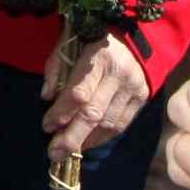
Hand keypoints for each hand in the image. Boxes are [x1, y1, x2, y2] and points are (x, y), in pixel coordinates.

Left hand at [41, 34, 151, 156]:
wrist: (132, 35)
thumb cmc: (91, 39)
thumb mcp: (68, 44)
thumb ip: (56, 69)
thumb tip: (47, 98)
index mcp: (98, 57)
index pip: (79, 93)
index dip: (61, 113)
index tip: (47, 126)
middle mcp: (119, 74)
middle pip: (94, 114)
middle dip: (72, 137)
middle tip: (54, 153)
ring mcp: (133, 88)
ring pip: (108, 123)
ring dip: (86, 141)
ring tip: (68, 151)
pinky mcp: (142, 97)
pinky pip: (121, 125)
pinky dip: (103, 137)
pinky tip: (88, 143)